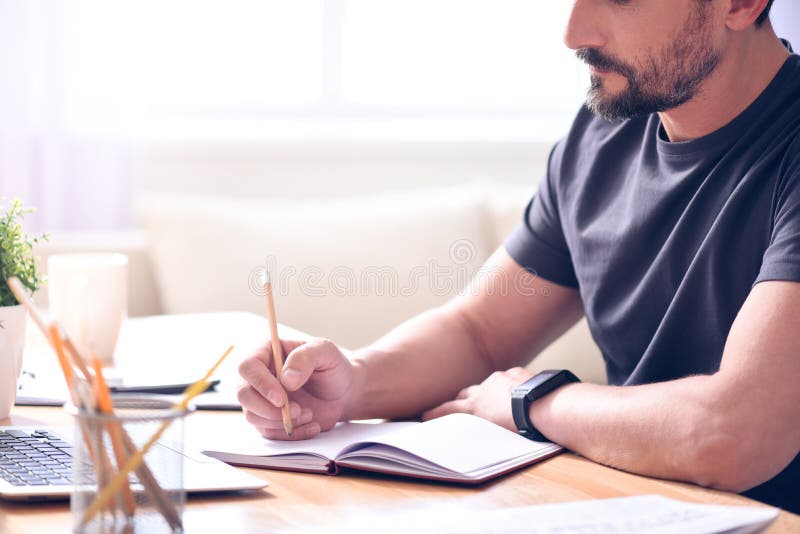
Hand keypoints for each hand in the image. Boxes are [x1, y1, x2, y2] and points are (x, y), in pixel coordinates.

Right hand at [238, 337, 354, 440]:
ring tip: (309, 414)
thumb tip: (286, 379)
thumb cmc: (332, 367)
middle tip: (299, 410)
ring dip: (281, 421)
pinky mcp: (269, 420)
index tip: (281, 398)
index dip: (260, 384)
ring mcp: (262, 399)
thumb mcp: (326, 352)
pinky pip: (269, 433)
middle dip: (269, 408)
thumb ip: (305, 358)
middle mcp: (259, 376)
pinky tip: (312, 425)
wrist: (344, 392)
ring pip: (253, 416)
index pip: (248, 367)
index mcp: (267, 352)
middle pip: (244, 395)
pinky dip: (292, 433)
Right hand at [421, 367, 532, 430]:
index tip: (425, 414)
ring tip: (493, 401)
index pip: (448, 409)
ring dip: (486, 392)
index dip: (436, 412)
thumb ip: (485, 431)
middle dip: (461, 399)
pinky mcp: (515, 373)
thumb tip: (478, 434)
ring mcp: (499, 379)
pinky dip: (507, 385)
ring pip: (486, 385)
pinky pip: (507, 378)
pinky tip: (516, 392)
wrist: (544, 406)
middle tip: (460, 405)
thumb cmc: (522, 427)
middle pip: (465, 393)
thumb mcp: (497, 436)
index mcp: (475, 407)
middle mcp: (483, 390)